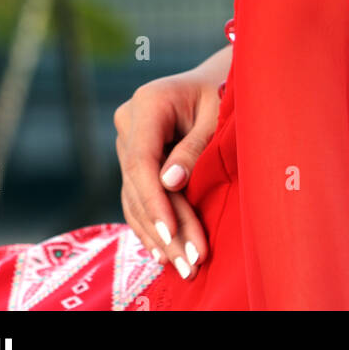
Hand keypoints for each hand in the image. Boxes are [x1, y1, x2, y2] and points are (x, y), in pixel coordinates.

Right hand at [114, 52, 228, 281]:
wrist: (214, 84)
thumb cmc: (222, 95)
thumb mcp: (216, 116)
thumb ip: (194, 148)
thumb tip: (170, 184)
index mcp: (148, 103)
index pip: (141, 160)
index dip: (154, 200)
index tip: (172, 233)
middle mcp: (129, 122)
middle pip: (138, 184)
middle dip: (164, 226)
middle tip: (189, 262)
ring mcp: (127, 141)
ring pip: (134, 195)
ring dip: (158, 233)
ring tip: (182, 265)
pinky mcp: (132, 159)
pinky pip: (135, 196)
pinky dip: (150, 224)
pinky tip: (163, 252)